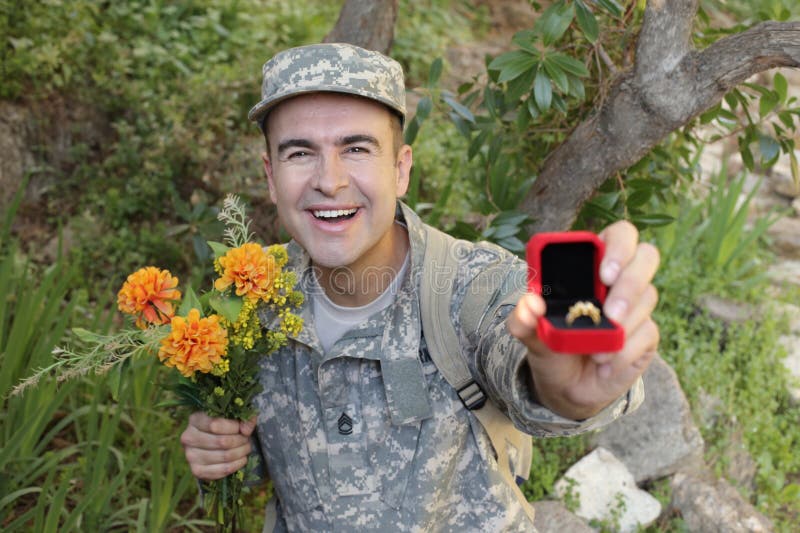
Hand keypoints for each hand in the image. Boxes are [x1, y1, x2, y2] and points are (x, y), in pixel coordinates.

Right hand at [180, 412, 255, 480]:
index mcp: (195, 419)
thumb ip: (242, 419)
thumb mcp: (231, 417)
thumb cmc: (223, 426)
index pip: (215, 424)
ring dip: (241, 452)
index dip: (234, 427)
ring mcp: (190, 456)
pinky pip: (222, 470)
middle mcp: (188, 438)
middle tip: (247, 440)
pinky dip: (236, 465)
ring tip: (245, 448)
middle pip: (221, 441)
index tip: (243, 428)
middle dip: (240, 440)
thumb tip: (246, 430)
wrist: (211, 444)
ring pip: (224, 456)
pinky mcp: (197, 471)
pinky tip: (241, 459)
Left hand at [507, 221, 659, 419]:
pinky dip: (624, 352)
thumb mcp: (530, 334)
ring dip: (622, 327)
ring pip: (648, 297)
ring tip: (594, 350)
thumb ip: (524, 319)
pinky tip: (604, 363)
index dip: (618, 246)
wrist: (566, 386)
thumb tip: (530, 304)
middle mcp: (618, 279)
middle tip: (611, 313)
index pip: (618, 234)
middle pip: (647, 256)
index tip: (604, 275)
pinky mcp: (647, 333)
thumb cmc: (549, 347)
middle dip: (631, 284)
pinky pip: (647, 333)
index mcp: (591, 264)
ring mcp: (637, 305)